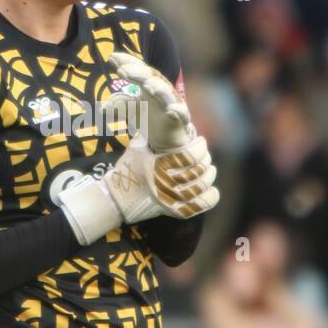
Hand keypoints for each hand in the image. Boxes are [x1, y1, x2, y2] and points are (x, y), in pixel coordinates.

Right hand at [56, 131, 219, 245]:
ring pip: (202, 186)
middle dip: (205, 159)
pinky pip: (201, 205)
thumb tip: (160, 115)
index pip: (191, 154)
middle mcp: (168, 182)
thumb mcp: (136, 148)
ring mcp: (172, 198)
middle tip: (204, 155)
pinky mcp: (175, 211)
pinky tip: (211, 190)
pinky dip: (210, 197)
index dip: (200, 147)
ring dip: (209, 176)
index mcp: (161, 164)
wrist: (116, 199)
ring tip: (209, 170)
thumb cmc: (127, 171)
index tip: (200, 142)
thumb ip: (149, 133)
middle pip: (199, 169)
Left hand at [103, 50, 193, 151]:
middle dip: (139, 73)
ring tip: (147, 86)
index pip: (139, 70)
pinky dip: (178, 111)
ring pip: (167, 94)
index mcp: (149, 85)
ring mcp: (172, 104)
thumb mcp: (131, 111)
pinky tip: (170, 110)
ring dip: (159, 88)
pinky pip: (182, 114)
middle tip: (123, 70)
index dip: (128, 63)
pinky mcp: (181, 119)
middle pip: (152, 78)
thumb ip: (119, 106)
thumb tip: (102, 107)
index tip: (112, 58)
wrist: (167, 139)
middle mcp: (162, 91)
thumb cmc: (150, 119)